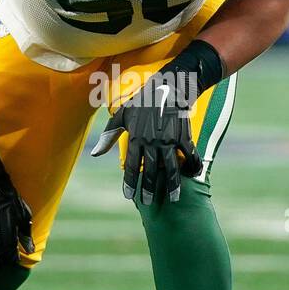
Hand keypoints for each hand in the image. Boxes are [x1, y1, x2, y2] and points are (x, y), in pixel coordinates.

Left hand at [90, 69, 201, 203]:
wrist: (167, 86)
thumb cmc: (143, 102)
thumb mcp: (122, 116)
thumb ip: (109, 136)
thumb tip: (94, 154)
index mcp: (136, 138)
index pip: (130, 165)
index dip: (129, 182)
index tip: (129, 196)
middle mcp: (151, 141)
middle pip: (150, 170)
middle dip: (149, 188)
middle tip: (148, 202)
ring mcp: (169, 139)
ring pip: (170, 167)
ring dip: (172, 185)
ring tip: (172, 198)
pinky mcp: (183, 135)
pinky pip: (189, 155)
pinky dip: (192, 166)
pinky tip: (193, 175)